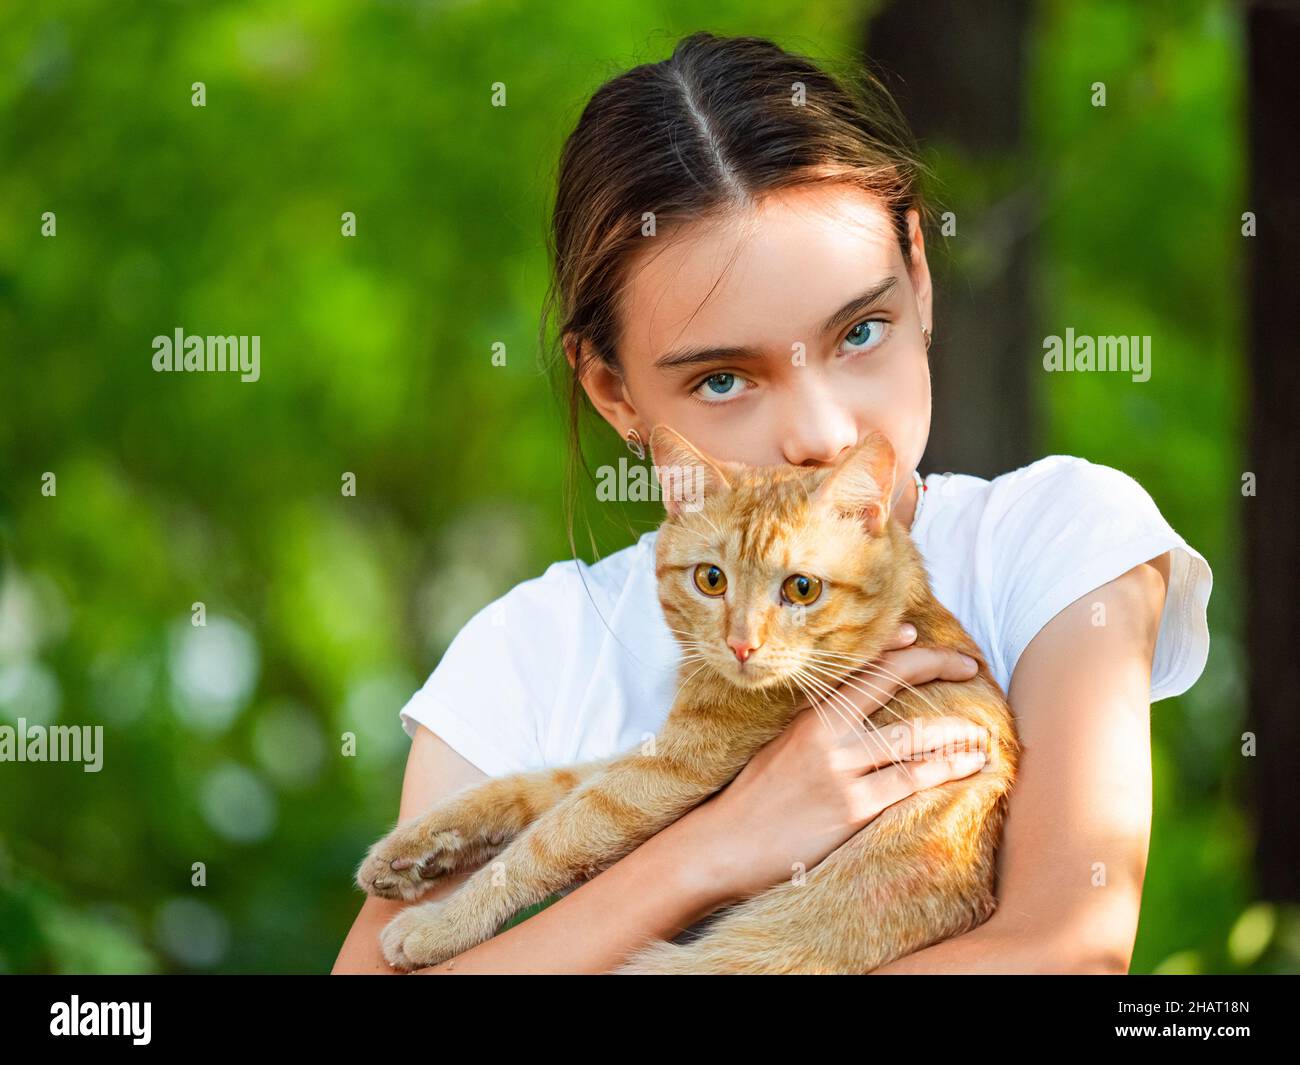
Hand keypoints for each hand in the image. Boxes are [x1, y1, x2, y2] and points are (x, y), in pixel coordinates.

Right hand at [687, 623, 988, 901]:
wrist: (726, 844)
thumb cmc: (758, 796)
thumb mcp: (783, 744)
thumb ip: (820, 722)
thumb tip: (857, 701)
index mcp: (809, 712)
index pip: (860, 665)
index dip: (898, 646)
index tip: (924, 637)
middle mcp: (826, 732)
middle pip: (891, 682)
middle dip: (938, 665)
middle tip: (971, 665)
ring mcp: (840, 769)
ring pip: (912, 735)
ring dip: (955, 730)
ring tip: (982, 730)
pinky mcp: (852, 808)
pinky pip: (911, 781)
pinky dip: (947, 768)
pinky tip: (970, 764)